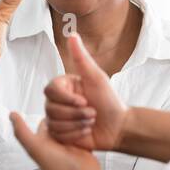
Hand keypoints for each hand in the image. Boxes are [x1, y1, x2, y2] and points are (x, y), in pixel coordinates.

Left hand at [9, 112, 102, 169]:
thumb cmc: (55, 168)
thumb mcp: (35, 147)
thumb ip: (22, 131)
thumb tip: (11, 113)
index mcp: (45, 138)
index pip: (50, 116)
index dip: (57, 106)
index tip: (66, 97)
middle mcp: (57, 140)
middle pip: (65, 118)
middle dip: (73, 110)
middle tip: (84, 103)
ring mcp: (72, 144)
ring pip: (77, 124)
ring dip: (83, 117)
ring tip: (92, 110)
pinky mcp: (85, 148)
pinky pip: (87, 133)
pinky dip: (91, 126)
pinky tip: (98, 119)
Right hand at [43, 34, 128, 150]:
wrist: (118, 127)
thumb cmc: (109, 101)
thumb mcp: (96, 77)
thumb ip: (81, 58)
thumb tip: (72, 34)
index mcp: (63, 86)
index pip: (50, 90)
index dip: (67, 98)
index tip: (84, 100)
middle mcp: (57, 101)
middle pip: (50, 108)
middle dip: (75, 114)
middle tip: (93, 113)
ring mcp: (57, 118)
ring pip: (54, 123)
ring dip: (77, 124)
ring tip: (91, 121)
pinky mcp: (60, 133)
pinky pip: (58, 135)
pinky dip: (75, 134)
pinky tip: (86, 130)